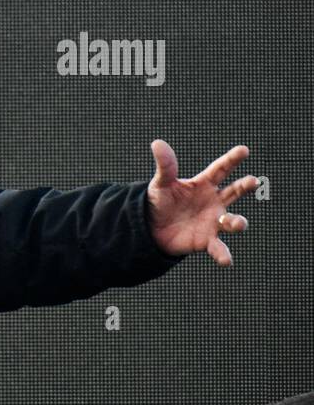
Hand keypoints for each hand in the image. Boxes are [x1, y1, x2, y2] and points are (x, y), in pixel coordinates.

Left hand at [146, 139, 256, 265]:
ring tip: (234, 223)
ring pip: (232, 221)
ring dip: (237, 222)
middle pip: (235, 192)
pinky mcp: (207, 240)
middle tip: (253, 181)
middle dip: (246, 186)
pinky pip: (219, 248)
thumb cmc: (158, 203)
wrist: (151, 229)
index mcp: (203, 185)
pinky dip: (223, 254)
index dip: (232, 159)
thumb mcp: (160, 184)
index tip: (243, 150)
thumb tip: (157, 143)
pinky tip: (226, 261)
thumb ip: (165, 166)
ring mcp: (213, 221)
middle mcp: (214, 201)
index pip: (220, 169)